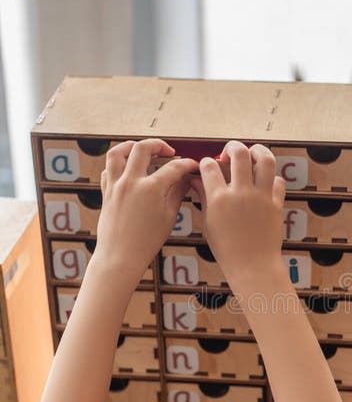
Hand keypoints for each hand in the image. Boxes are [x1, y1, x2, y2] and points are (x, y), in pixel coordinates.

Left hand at [95, 139, 198, 283]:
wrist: (121, 256)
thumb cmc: (147, 241)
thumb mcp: (169, 217)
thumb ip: (178, 193)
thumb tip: (186, 179)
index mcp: (151, 188)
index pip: (174, 167)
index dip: (187, 164)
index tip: (193, 165)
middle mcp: (131, 182)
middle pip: (143, 148)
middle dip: (159, 144)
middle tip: (169, 151)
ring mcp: (116, 186)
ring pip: (118, 152)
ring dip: (131, 146)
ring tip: (142, 150)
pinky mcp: (106, 193)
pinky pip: (108, 170)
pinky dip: (118, 164)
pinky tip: (128, 169)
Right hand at [192, 141, 285, 292]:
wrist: (252, 265)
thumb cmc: (226, 248)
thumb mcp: (208, 222)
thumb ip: (203, 196)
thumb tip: (195, 179)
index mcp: (219, 199)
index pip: (209, 166)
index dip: (206, 162)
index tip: (208, 165)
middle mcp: (241, 193)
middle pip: (239, 153)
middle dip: (232, 146)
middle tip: (230, 152)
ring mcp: (262, 197)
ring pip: (265, 160)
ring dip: (258, 151)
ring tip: (253, 153)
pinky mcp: (277, 204)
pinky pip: (279, 181)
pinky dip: (272, 178)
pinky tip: (265, 182)